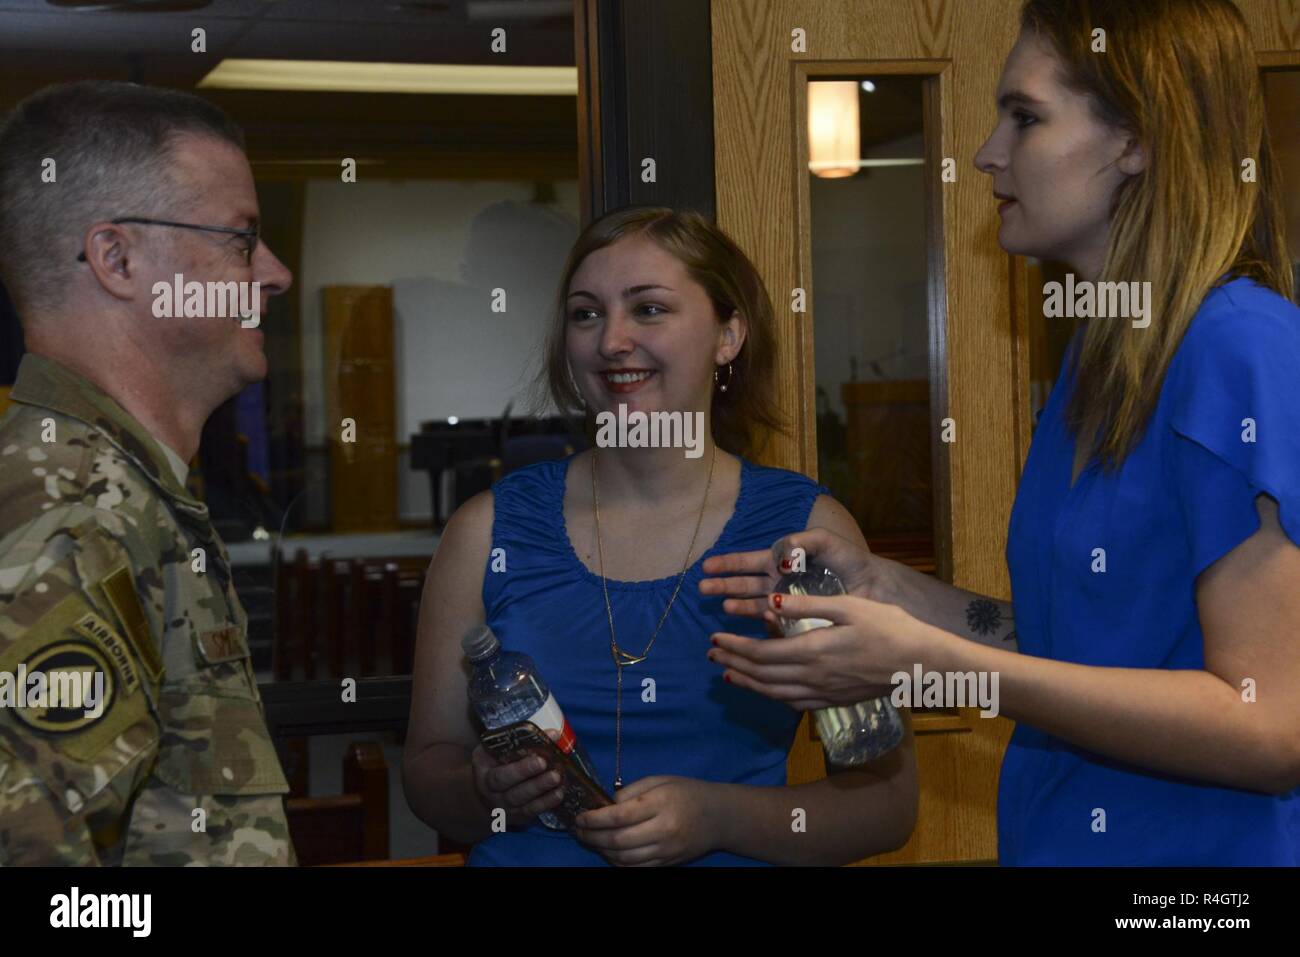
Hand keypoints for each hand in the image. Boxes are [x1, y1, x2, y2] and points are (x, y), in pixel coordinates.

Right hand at [470, 728, 565, 829]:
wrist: (487, 799)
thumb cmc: (498, 767)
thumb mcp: (499, 751)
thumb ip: (519, 742)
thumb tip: (551, 734)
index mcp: (483, 764)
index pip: (497, 754)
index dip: (516, 748)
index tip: (535, 740)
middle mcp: (489, 786)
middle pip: (504, 779)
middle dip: (524, 770)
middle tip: (543, 762)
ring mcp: (502, 803)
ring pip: (519, 796)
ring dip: (539, 786)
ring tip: (556, 777)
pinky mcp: (517, 815)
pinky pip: (531, 810)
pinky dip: (546, 802)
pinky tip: (559, 793)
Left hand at [573, 776, 719, 865]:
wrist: (718, 816)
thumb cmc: (687, 793)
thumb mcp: (660, 781)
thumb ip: (631, 791)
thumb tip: (604, 805)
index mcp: (661, 803)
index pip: (619, 815)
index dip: (594, 819)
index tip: (580, 817)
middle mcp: (664, 829)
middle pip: (618, 840)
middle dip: (593, 837)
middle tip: (579, 831)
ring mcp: (667, 850)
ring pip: (625, 859)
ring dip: (602, 852)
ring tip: (591, 841)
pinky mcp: (668, 864)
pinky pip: (637, 869)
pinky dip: (618, 863)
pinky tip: (609, 852)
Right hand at [700, 526, 898, 617]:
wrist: (874, 586)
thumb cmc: (849, 560)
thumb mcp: (822, 541)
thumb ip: (799, 542)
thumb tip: (777, 559)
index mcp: (782, 561)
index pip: (748, 562)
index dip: (728, 564)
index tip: (707, 566)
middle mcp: (779, 583)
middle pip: (744, 585)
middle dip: (723, 586)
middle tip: (702, 589)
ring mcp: (787, 603)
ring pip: (754, 605)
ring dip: (738, 605)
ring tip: (724, 608)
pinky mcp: (798, 621)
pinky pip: (775, 621)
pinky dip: (764, 620)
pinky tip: (759, 617)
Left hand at [709, 591, 938, 708]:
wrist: (921, 663)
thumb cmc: (890, 626)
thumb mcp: (849, 606)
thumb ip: (807, 604)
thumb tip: (771, 601)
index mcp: (813, 650)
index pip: (761, 652)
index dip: (735, 646)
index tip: (715, 638)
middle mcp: (813, 677)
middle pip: (761, 674)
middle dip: (733, 663)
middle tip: (711, 654)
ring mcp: (824, 694)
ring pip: (774, 693)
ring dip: (747, 683)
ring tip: (726, 673)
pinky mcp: (835, 702)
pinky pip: (794, 704)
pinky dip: (772, 697)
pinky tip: (765, 691)